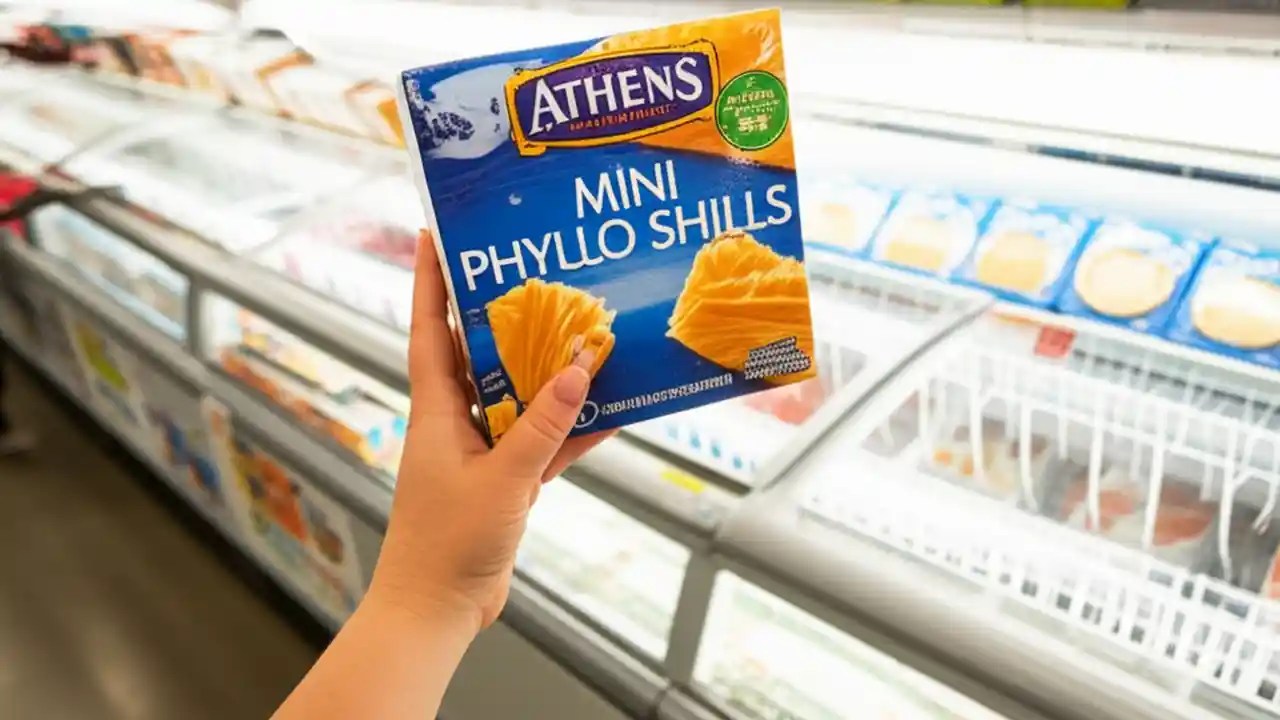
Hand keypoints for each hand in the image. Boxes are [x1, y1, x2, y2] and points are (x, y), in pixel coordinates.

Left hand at [367, 231, 613, 634]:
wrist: (437, 610)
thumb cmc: (446, 544)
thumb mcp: (502, 479)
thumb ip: (543, 426)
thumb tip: (578, 369)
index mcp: (435, 411)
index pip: (430, 330)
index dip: (431, 282)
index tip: (436, 235)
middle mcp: (454, 423)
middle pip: (480, 354)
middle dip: (507, 317)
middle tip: (539, 276)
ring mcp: (480, 453)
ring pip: (519, 397)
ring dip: (550, 374)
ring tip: (587, 336)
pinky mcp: (503, 483)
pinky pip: (542, 444)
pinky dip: (571, 431)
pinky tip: (610, 414)